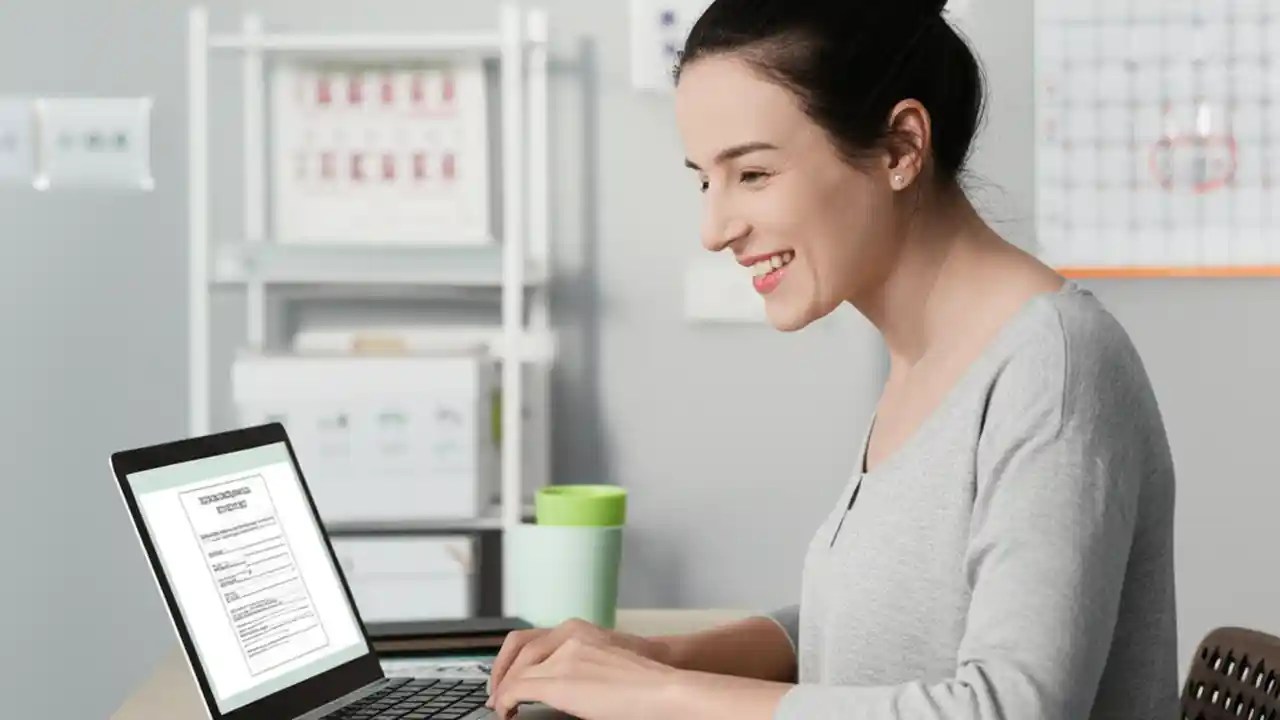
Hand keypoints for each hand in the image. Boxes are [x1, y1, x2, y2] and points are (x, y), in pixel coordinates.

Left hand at [487, 618, 669, 700]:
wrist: (664, 687)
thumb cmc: (645, 678)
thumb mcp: (606, 657)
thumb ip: (580, 660)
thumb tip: (562, 683)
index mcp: (577, 629)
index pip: (528, 638)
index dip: (510, 659)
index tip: (505, 676)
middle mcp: (567, 635)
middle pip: (517, 649)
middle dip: (501, 672)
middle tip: (495, 693)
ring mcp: (563, 656)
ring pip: (517, 669)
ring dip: (502, 688)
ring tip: (501, 707)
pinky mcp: (560, 680)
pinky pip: (518, 688)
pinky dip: (506, 700)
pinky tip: (507, 713)